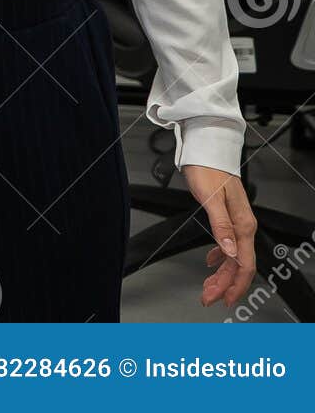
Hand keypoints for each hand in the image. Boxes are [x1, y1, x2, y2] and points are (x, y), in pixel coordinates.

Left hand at [183, 165, 255, 306]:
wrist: (206, 149)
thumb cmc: (208, 168)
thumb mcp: (210, 197)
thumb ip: (221, 225)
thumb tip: (230, 251)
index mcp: (242, 225)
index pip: (243, 264)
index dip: (234, 285)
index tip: (224, 299)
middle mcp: (243, 226)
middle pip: (238, 265)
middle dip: (225, 284)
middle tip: (209, 298)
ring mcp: (236, 222)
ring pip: (232, 257)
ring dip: (221, 274)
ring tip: (208, 286)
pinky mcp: (227, 217)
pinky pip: (227, 245)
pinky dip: (219, 257)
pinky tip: (211, 261)